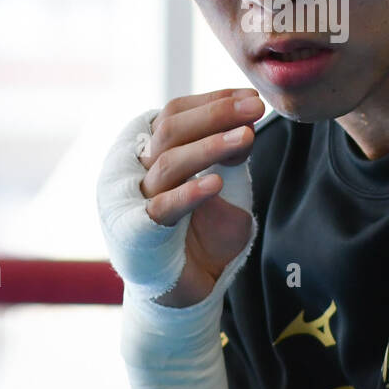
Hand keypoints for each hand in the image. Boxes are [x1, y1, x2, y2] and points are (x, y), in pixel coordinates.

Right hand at [138, 88, 264, 307]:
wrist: (186, 291)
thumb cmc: (203, 233)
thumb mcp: (224, 185)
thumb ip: (230, 155)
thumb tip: (248, 120)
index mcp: (151, 152)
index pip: (175, 112)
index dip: (213, 101)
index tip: (251, 97)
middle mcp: (136, 171)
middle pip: (169, 129)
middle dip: (215, 114)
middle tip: (254, 108)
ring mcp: (134, 201)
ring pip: (168, 162)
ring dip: (211, 146)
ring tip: (248, 136)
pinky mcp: (138, 235)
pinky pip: (162, 208)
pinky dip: (189, 193)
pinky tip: (218, 183)